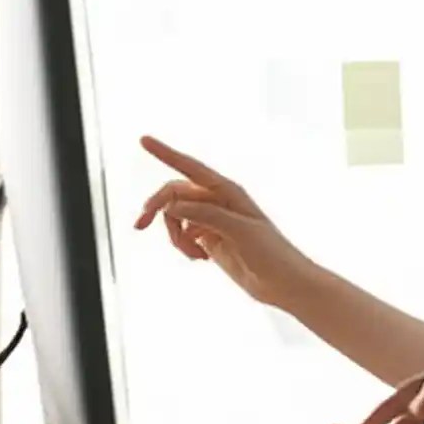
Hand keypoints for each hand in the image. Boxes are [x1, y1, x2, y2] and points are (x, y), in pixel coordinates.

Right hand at [134, 136, 316, 308]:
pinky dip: (183, 246)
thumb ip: (206, 214)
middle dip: (157, 208)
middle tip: (140, 225)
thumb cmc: (271, 252)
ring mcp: (213, 220)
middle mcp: (219, 201)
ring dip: (175, 235)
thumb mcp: (239, 230)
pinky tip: (200, 258)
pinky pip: (182, 235)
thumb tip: (173, 204)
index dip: (166, 153)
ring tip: (193, 254)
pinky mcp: (210, 239)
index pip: (190, 167)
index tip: (143, 140)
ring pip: (176, 217)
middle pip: (174, 194)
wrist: (283, 283)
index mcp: (228, 191)